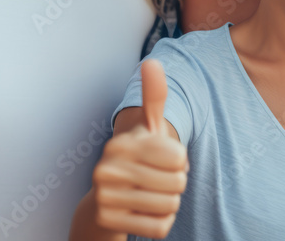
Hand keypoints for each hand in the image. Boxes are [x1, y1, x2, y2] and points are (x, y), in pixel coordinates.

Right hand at [93, 60, 187, 237]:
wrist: (105, 204)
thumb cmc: (136, 162)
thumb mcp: (147, 128)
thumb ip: (154, 96)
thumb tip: (153, 61)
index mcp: (121, 144)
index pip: (179, 156)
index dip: (179, 161)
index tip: (161, 161)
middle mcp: (106, 168)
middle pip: (177, 182)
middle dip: (175, 185)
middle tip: (156, 181)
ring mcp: (105, 196)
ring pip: (170, 206)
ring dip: (168, 204)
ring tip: (150, 197)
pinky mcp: (109, 221)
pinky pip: (159, 228)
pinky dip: (160, 224)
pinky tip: (144, 214)